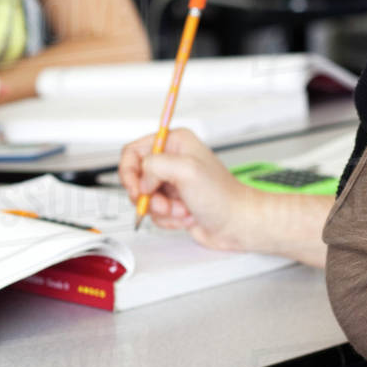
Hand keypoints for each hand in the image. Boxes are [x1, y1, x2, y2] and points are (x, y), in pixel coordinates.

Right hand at [118, 128, 254, 250]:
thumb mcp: (187, 170)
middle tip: (163, 202)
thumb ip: (155, 166)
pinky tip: (185, 215)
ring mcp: (172, 183)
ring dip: (161, 209)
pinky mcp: (172, 202)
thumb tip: (142, 179)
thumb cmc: (223, 197)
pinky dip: (167, 218)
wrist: (236, 224)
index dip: (130, 171)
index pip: (133, 151)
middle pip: (136, 177)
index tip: (137, 187)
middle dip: (149, 195)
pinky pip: (154, 212)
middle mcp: (172, 160)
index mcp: (175, 142)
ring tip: (181, 209)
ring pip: (144, 198)